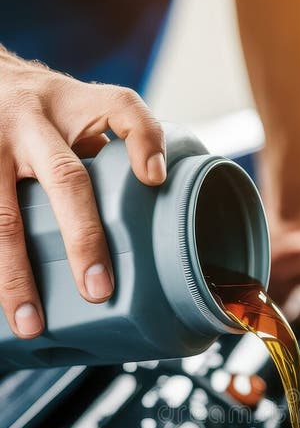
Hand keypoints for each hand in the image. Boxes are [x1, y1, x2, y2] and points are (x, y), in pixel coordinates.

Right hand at [0, 47, 165, 337]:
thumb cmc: (43, 109)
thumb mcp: (82, 109)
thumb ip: (118, 144)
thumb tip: (156, 203)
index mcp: (73, 104)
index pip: (122, 110)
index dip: (144, 140)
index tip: (155, 179)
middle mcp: (31, 119)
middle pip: (64, 179)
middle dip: (82, 238)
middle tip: (97, 291)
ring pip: (0, 217)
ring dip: (15, 275)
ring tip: (30, 323)